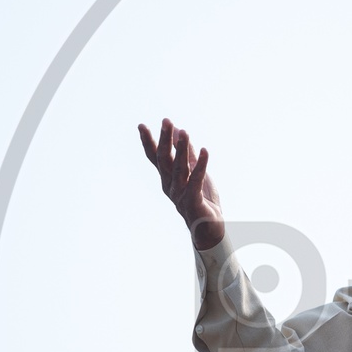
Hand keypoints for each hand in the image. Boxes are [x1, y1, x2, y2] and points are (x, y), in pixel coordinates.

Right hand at [139, 118, 224, 250]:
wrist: (209, 229)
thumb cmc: (201, 200)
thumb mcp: (194, 172)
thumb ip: (187, 154)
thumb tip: (179, 131)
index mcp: (167, 179)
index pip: (155, 158)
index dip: (148, 142)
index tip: (141, 126)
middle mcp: (170, 186)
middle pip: (164, 161)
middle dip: (164, 140)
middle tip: (165, 121)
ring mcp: (180, 195)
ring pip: (179, 169)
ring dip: (181, 149)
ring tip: (184, 131)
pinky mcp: (193, 201)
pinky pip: (196, 180)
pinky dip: (200, 165)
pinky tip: (204, 151)